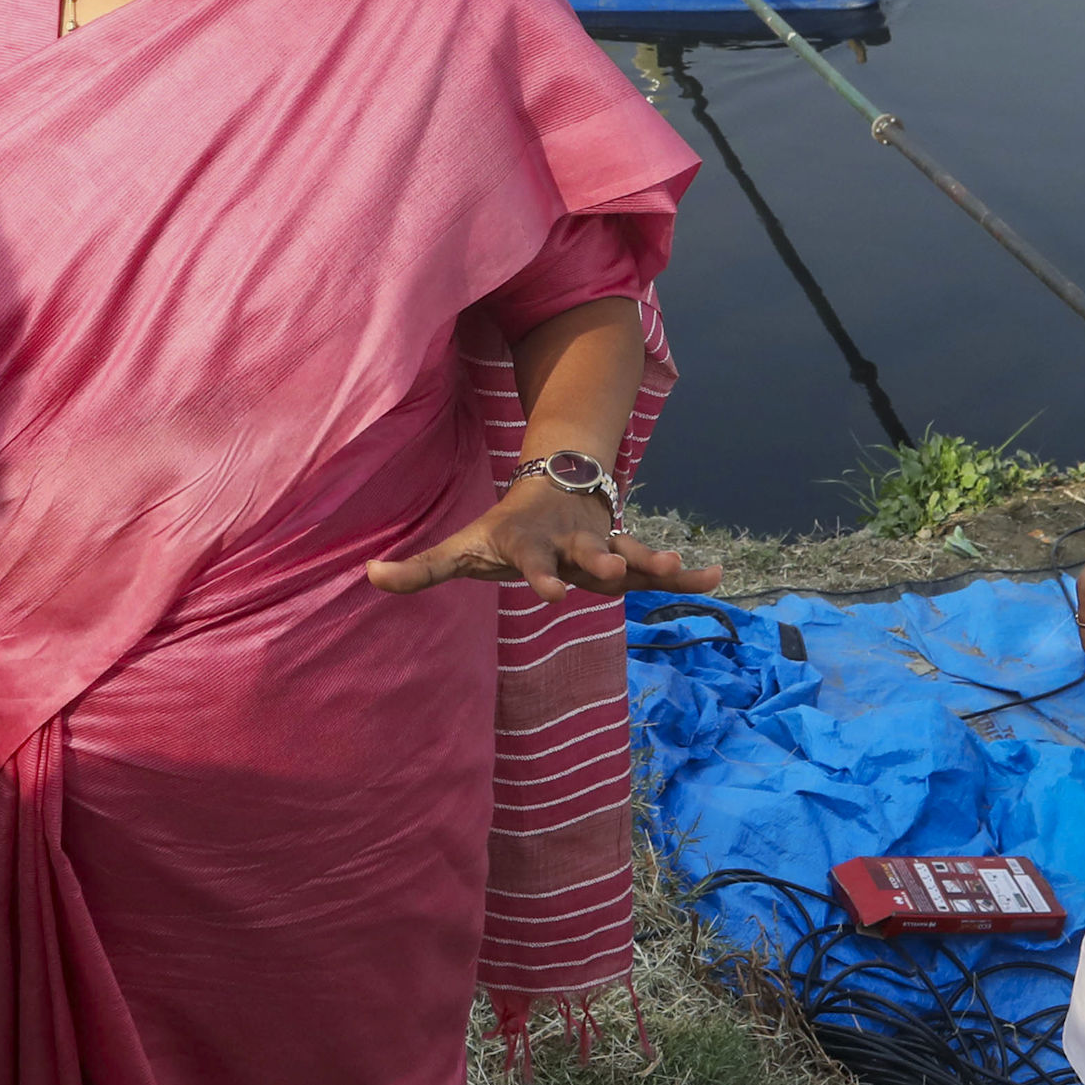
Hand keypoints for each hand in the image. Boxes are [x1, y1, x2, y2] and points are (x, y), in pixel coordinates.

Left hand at [366, 471, 723, 599]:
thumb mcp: (461, 548)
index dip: (537, 575)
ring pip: (630, 553)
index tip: (545, 594)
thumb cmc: (501, 531)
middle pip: (586, 555)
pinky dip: (687, 573)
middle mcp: (569, 544)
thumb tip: (366, 574)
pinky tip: (718, 577)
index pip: (529, 562)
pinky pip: (659, 566)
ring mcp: (601, 545)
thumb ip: (419, 568)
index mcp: (530, 545)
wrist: (551, 490)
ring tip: (678, 570)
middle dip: (601, 564)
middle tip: (614, 573)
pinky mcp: (625, 551)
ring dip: (652, 563)